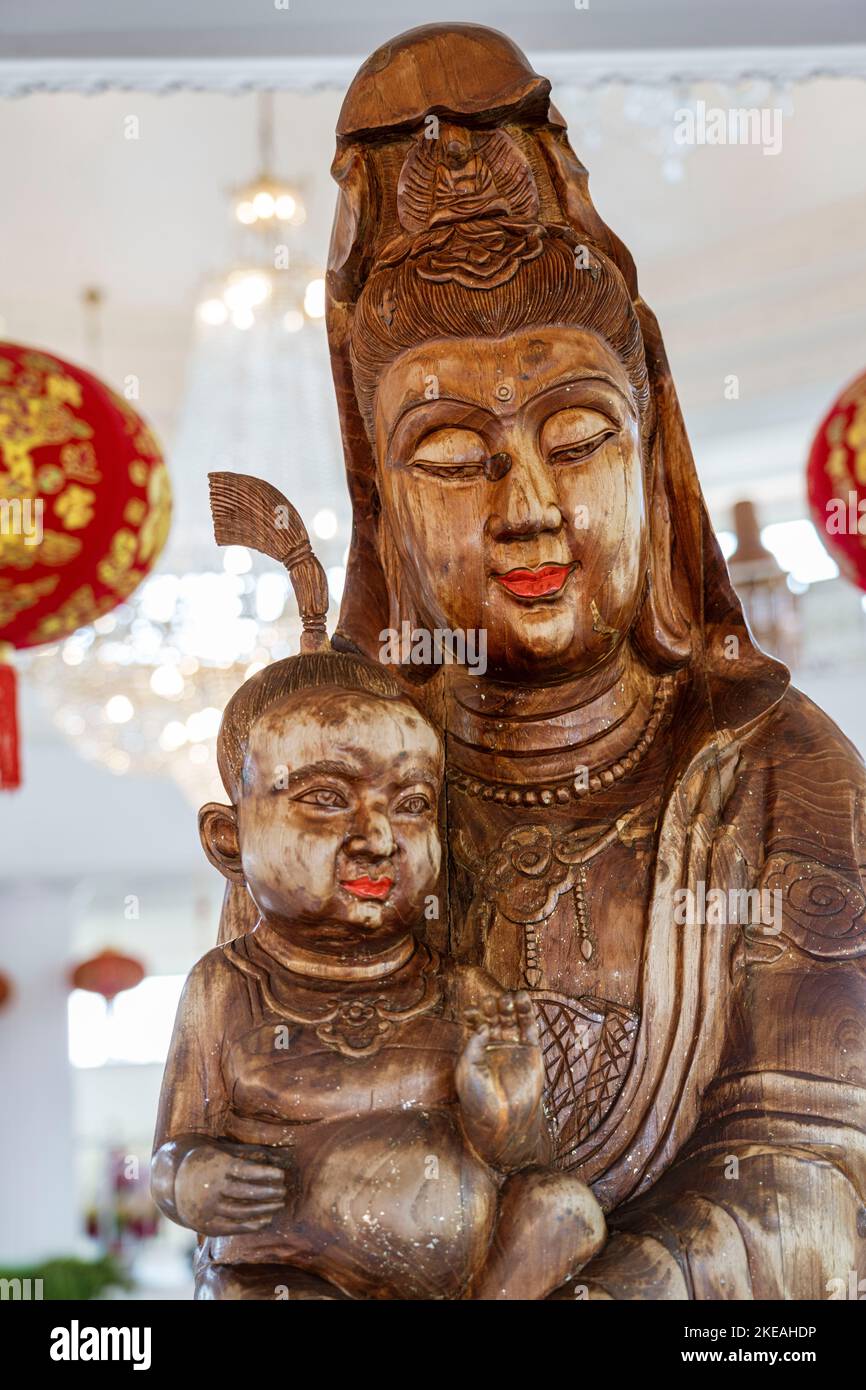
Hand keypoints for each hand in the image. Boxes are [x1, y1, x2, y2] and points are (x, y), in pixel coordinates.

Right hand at [174, 1139, 288, 1234]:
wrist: (171, 1180)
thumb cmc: (205, 1161)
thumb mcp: (220, 1151)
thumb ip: (245, 1154)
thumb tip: (276, 1156)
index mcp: (216, 1167)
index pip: (246, 1171)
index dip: (266, 1174)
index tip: (281, 1175)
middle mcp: (211, 1189)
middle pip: (247, 1193)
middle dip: (269, 1193)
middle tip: (284, 1191)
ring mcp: (207, 1209)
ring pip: (241, 1211)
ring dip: (264, 1209)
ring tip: (279, 1205)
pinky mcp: (206, 1225)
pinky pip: (232, 1227)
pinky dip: (251, 1224)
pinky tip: (265, 1220)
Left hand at [456, 991, 544, 1163]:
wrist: (502, 1121)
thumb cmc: (478, 1098)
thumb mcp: (467, 1069)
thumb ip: (473, 1045)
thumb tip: (484, 1024)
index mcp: (478, 1048)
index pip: (478, 1023)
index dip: (476, 1014)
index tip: (472, 1010)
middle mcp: (497, 1044)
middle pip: (497, 1017)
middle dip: (494, 1008)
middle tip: (492, 1001)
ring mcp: (515, 1046)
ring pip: (514, 1019)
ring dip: (512, 1005)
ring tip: (511, 995)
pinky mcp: (532, 1051)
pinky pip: (530, 1027)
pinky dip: (528, 1012)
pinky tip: (523, 999)